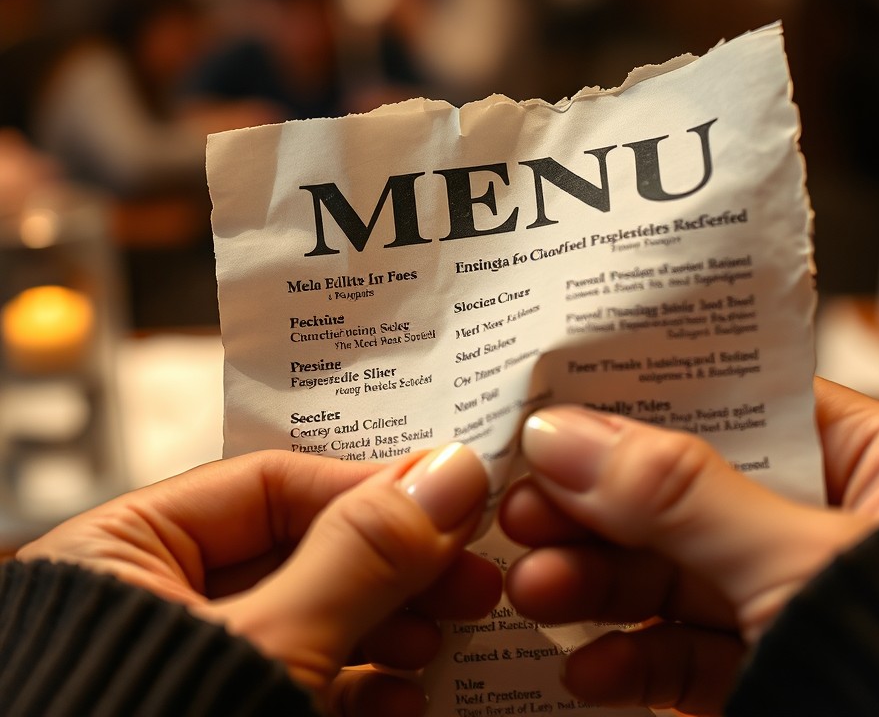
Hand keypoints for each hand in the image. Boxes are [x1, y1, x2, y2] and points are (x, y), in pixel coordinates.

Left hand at [18, 445, 500, 715]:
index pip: (268, 483)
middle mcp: (154, 601)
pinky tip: (405, 700)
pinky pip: (307, 684)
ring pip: (314, 620)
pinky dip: (364, 690)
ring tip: (446, 634)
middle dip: (394, 564)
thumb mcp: (268, 648)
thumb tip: (452, 471)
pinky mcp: (230, 716)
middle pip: (303, 550)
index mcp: (122, 552)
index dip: (368, 484)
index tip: (450, 494)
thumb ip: (360, 555)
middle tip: (471, 571)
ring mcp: (196, 664)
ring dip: (391, 628)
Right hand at [499, 378, 878, 713]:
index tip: (559, 404)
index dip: (651, 399)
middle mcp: (839, 532)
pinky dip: (633, 666)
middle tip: (520, 503)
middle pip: (693, 495)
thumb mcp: (798, 562)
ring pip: (679, 581)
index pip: (745, 407)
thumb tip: (560, 432)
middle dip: (601, 508)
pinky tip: (584, 671)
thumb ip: (677, 494)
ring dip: (599, 588)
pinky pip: (689, 661)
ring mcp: (799, 611)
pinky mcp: (771, 681)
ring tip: (532, 587)